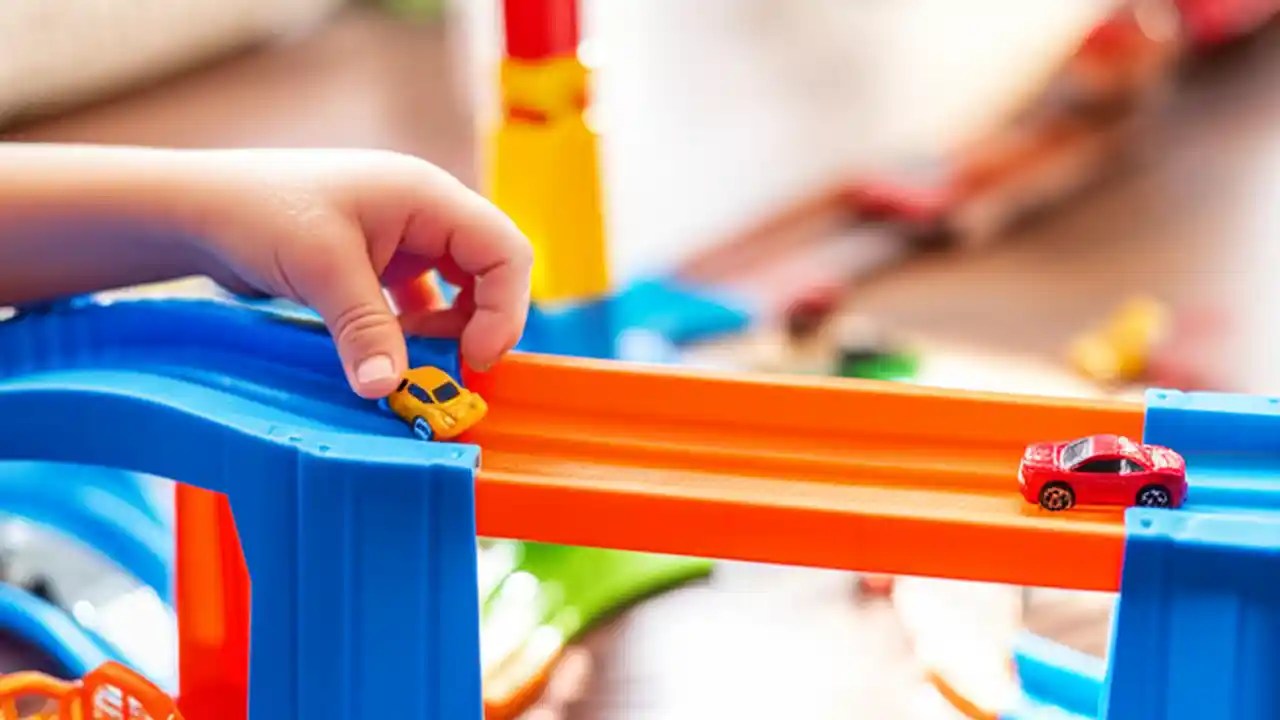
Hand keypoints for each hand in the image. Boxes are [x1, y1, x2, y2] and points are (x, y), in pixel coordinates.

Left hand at [189, 148, 531, 398]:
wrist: (196, 208)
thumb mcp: (322, 271)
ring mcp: (401, 237)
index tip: (474, 358)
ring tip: (407, 360)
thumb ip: (365, 330)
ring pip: (457, 291)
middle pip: (489, 272)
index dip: (504, 310)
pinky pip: (418, 301)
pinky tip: (384, 353)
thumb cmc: (260, 213)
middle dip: (478, 324)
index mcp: (428, 197)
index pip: (506, 252)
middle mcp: (424, 213)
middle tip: (449, 369)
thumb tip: (389, 390)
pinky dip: (412, 331)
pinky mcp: (377, 262)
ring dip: (444, 332)